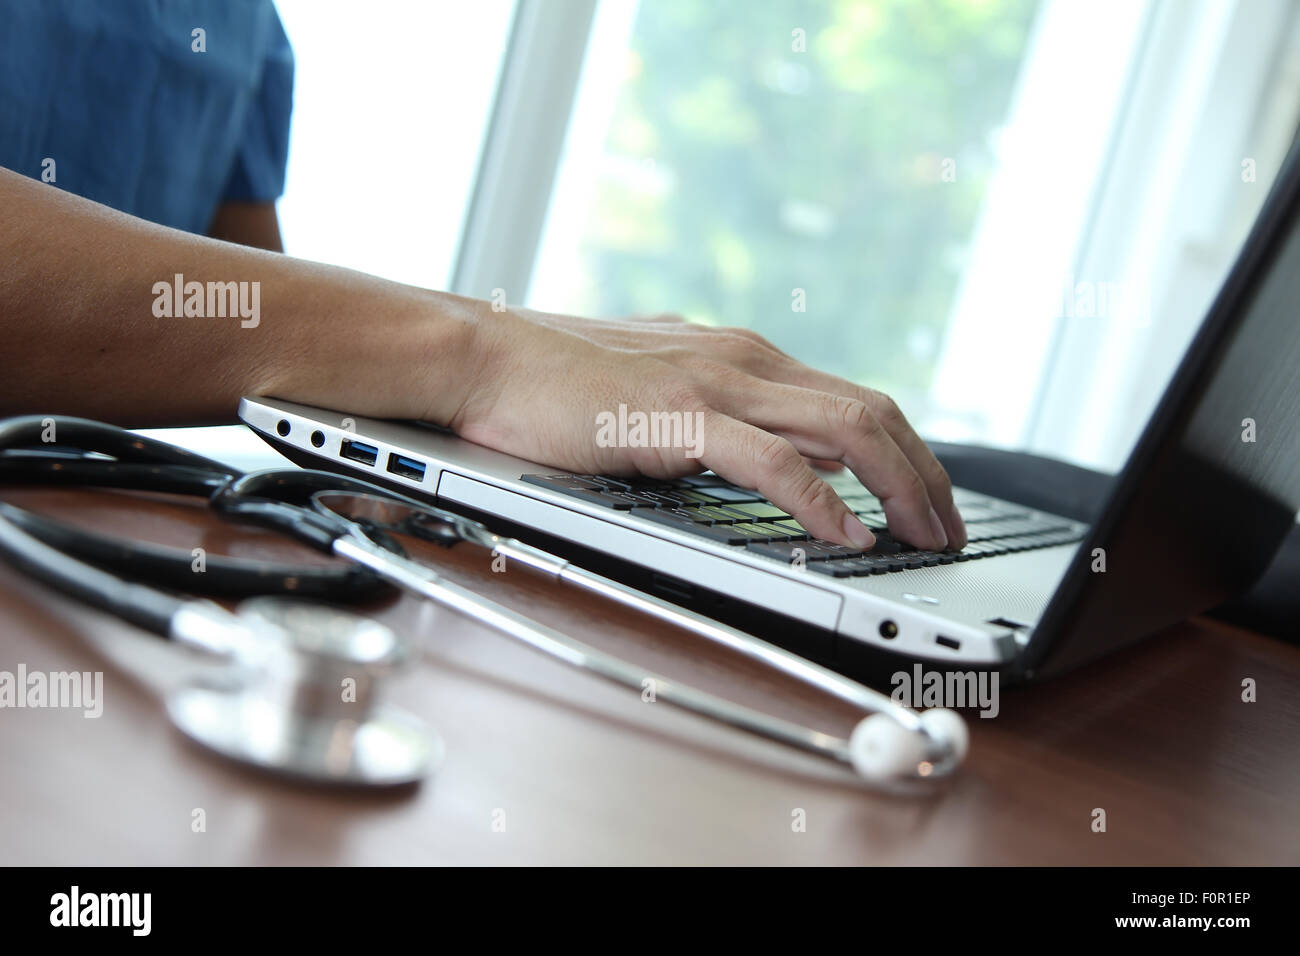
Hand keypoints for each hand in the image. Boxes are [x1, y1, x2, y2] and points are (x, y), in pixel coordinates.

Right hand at [449, 307, 964, 550]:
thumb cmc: (563, 384)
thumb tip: (784, 456)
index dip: (911, 455)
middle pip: (873, 412)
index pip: (858, 403)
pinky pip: (771, 461)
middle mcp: (745, 361)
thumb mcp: (667, 399)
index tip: (932, 502)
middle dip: (926, 475)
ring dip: (898, 486)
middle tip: (950, 531)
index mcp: (745, 358)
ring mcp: (715, 383)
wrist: (488, 359)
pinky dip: (820, 501)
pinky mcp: (677, 414)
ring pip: (844, 429)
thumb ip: (728, 420)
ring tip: (925, 537)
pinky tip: (847, 536)